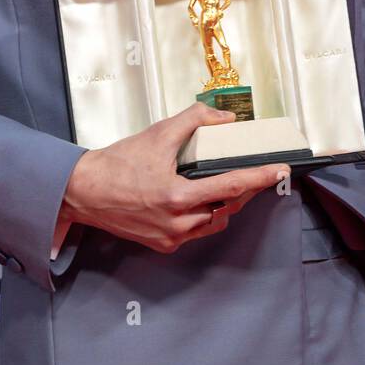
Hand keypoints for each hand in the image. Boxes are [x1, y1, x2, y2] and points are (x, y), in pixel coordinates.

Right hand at [59, 101, 290, 253]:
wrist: (84, 192)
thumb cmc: (117, 164)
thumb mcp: (157, 134)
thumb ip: (193, 120)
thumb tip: (224, 119)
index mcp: (178, 196)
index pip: (231, 186)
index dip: (259, 178)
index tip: (280, 170)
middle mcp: (177, 223)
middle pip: (227, 208)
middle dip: (245, 191)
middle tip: (257, 175)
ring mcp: (170, 237)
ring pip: (213, 223)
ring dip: (226, 206)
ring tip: (229, 186)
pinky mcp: (163, 245)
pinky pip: (196, 232)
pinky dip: (204, 216)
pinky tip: (202, 200)